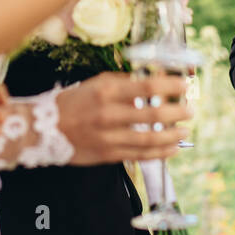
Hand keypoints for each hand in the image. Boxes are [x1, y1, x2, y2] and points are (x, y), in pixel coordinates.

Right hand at [58, 72, 190, 163]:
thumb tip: (154, 79)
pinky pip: (141, 155)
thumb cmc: (73, 102)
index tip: (184, 84)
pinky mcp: (109, 155)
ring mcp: (109, 137)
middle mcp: (109, 114)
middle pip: (153, 113)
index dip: (170, 85)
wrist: (45, 129)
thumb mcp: (96, 84)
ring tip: (184, 130)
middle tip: (190, 110)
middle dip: (177, 112)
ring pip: (150, 138)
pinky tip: (172, 148)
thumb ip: (123, 83)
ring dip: (172, 135)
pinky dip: (160, 152)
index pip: (146, 86)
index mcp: (106, 92)